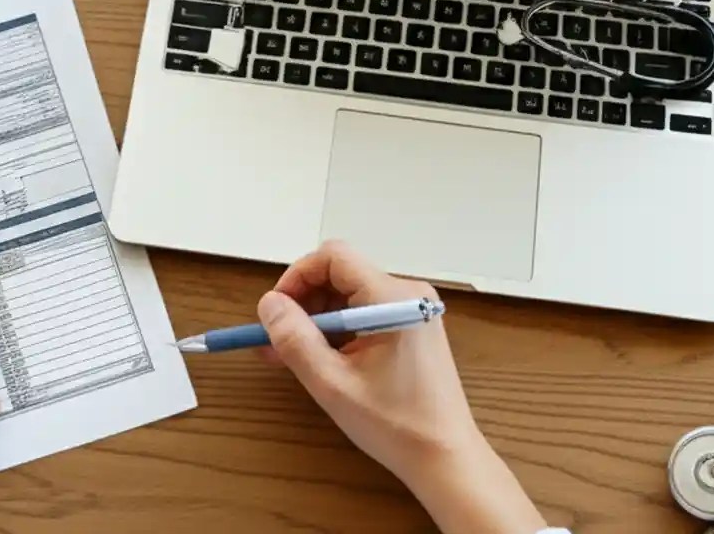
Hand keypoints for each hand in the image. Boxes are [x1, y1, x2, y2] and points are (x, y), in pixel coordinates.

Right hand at [257, 242, 545, 533]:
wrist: (445, 457)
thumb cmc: (395, 425)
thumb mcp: (333, 383)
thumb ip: (295, 339)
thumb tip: (268, 304)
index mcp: (392, 298)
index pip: (333, 257)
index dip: (296, 276)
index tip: (275, 311)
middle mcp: (407, 293)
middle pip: (340, 274)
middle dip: (302, 302)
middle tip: (275, 340)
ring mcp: (413, 310)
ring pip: (349, 294)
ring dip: (317, 319)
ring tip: (292, 355)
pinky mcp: (412, 327)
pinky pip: (365, 312)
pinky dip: (338, 330)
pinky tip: (321, 359)